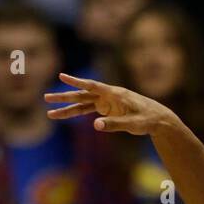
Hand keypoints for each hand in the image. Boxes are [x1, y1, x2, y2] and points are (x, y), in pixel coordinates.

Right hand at [46, 73, 176, 136]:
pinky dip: (77, 112)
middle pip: (82, 95)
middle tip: (46, 98)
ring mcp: (106, 102)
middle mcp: (108, 95)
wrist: (157, 119)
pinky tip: (65, 115)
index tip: (61, 77)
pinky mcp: (107, 109)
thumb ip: (114, 124)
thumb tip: (95, 126)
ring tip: (50, 113)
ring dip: (66, 108)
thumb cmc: (148, 120)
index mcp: (114, 94)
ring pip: (82, 103)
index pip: (92, 86)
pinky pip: (88, 110)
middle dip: (63, 97)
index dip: (76, 82)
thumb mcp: (133, 124)